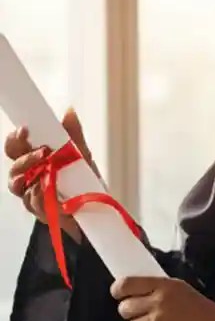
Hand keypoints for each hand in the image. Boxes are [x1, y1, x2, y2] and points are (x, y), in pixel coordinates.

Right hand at [4, 108, 95, 242]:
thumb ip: (73, 134)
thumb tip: (69, 110)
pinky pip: (32, 202)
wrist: (94, 208)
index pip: (16, 146)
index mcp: (34, 159)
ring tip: (42, 170)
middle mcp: (28, 176)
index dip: (16, 138)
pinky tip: (45, 191)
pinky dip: (38, 196)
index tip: (25, 130)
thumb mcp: (81, 154)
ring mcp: (31, 193)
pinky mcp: (39, 210)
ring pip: (17, 184)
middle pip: (13, 165)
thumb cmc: (83, 180)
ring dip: (28, 175)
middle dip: (23, 157)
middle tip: (42, 151)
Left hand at [112, 276, 214, 320]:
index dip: (119, 291)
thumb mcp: (189, 295)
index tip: (120, 295)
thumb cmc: (214, 318)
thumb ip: (163, 293)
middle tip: (150, 318)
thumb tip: (138, 296)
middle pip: (124, 308)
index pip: (127, 284)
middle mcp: (159, 302)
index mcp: (168, 286)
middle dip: (133, 314)